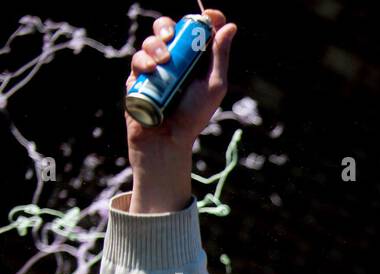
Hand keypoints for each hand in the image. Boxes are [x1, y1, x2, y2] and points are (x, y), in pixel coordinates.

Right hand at [125, 11, 237, 212]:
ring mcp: (156, 67)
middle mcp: (176, 61)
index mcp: (197, 61)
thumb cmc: (193, 116)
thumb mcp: (213, 86)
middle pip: (169, 28)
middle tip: (171, 35)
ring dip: (155, 46)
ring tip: (162, 62)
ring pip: (151, 41)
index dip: (204, 19)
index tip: (209, 16)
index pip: (198, 31)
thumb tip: (229, 27)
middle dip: (168, 26)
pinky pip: (138, 58)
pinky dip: (144, 62)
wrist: (166, 138)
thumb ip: (219, 57)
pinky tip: (150, 71)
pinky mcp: (138, 76)